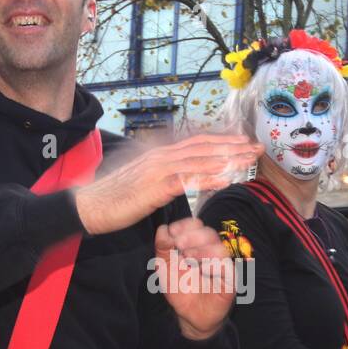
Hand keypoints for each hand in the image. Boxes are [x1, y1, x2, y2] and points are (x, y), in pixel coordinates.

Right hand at [75, 135, 261, 235]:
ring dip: (227, 159)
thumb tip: (179, 179)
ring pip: (200, 160)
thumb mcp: (144, 184)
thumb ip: (163, 178)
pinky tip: (226, 178)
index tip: (243, 143)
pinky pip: (187, 180)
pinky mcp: (155, 187)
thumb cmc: (115, 199)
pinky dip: (209, 177)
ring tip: (249, 160)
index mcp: (160, 155)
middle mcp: (162, 156)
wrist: (90, 206)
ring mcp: (158, 170)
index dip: (222, 142)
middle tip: (257, 148)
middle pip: (204, 148)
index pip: (197, 144)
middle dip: (233, 147)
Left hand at [153, 218, 234, 339]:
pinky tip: (202, 270)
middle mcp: (211, 252)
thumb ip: (163, 248)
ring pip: (220, 248)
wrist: (189, 315)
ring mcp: (222, 266)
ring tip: (189, 259)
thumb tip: (163, 229)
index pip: (197, 225)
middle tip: (179, 244)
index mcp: (196, 245)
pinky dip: (214, 265)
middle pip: (209, 232)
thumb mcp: (164, 267)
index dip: (185, 225)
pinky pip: (227, 268)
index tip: (172, 231)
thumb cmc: (180, 289)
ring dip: (202, 250)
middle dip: (192, 236)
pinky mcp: (230, 281)